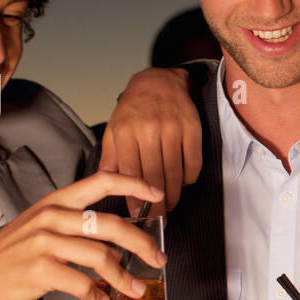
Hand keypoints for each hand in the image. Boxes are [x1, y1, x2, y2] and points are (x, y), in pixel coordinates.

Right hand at [0, 171, 164, 299]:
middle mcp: (52, 217)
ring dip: (124, 278)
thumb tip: (118, 240)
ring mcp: (44, 242)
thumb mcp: (41, 226)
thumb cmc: (11, 255)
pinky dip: (96, 295)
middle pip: (112, 224)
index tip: (158, 193)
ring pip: (101, 256)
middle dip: (142, 243)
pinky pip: (81, 283)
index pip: (102, 180)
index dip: (134, 183)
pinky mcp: (39, 269)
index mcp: (56, 201)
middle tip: (159, 259)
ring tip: (136, 290)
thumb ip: (76, 224)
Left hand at [100, 67, 203, 214]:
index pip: (130, 174)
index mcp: (126, 132)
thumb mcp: (114, 129)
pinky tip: (183, 183)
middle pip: (154, 177)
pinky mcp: (192, 128)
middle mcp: (149, 130)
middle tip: (159, 219)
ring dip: (174, 194)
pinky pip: (193, 163)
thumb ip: (110, 158)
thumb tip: (107, 186)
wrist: (160, 81)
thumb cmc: (134, 109)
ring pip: (175, 173)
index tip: (139, 216)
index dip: (135, 199)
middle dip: (157, 204)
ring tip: (171, 205)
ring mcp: (172, 128)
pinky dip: (189, 178)